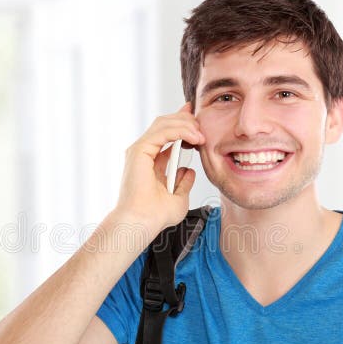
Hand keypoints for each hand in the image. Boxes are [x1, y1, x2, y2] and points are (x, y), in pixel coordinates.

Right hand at [113, 103, 204, 233]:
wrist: (142, 223)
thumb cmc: (155, 216)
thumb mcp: (179, 199)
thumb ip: (184, 183)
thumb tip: (188, 171)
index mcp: (150, 161)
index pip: (167, 134)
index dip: (183, 124)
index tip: (199, 124)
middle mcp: (144, 153)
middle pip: (165, 124)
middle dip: (186, 120)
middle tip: (203, 126)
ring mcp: (140, 150)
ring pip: (163, 123)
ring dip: (185, 125)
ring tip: (201, 135)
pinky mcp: (139, 151)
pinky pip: (162, 132)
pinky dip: (179, 131)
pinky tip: (193, 137)